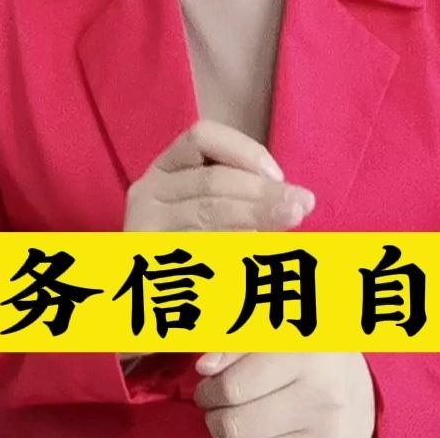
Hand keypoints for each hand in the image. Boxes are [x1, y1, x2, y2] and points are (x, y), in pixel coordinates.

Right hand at [118, 122, 315, 372]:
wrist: (137, 302)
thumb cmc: (186, 247)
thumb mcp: (206, 209)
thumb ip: (240, 196)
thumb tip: (297, 200)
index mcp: (164, 170)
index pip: (202, 137)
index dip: (245, 151)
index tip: (278, 175)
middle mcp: (146, 194)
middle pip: (212, 182)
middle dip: (263, 192)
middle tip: (302, 205)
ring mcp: (143, 230)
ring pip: (206, 215)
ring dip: (256, 217)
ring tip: (291, 220)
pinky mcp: (146, 265)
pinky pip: (198, 254)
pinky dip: (232, 252)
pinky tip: (257, 257)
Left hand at [194, 352, 375, 436]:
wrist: (360, 386)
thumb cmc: (306, 357)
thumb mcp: (272, 337)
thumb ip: (234, 346)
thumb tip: (204, 367)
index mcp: (304, 351)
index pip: (231, 388)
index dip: (209, 392)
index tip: (209, 387)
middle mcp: (322, 392)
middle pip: (235, 425)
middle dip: (216, 418)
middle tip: (221, 407)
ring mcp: (328, 429)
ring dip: (234, 436)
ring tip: (245, 418)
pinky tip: (267, 431)